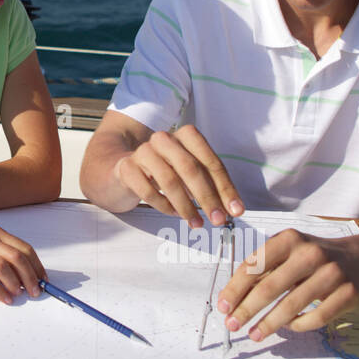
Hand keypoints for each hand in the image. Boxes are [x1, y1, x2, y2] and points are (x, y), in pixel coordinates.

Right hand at [0, 225, 45, 304]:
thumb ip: (1, 253)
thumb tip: (25, 275)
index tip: (43, 279)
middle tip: (35, 291)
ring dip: (16, 284)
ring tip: (20, 294)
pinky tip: (5, 298)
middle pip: (17, 257)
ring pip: (4, 267)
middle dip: (31, 276)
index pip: (24, 248)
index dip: (37, 265)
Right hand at [112, 124, 243, 227]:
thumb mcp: (187, 172)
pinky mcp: (127, 168)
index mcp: (185, 135)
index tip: (236, 209)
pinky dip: (164, 206)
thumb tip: (231, 208)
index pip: (210, 161)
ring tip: (196, 222)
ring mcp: (143, 152)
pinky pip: (148, 191)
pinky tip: (173, 213)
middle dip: (208, 197)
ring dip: (187, 206)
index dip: (225, 187)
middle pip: (190, 168)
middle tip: (218, 219)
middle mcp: (164, 139)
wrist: (122, 170)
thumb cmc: (162, 172)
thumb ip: (208, 184)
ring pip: (169, 180)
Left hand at [216, 229, 358, 341]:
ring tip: (254, 334)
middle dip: (247, 309)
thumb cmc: (313, 257)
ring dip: (268, 324)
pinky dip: (298, 325)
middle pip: (270, 287)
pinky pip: (316, 317)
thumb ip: (263, 270)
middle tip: (232, 325)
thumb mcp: (287, 252)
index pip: (255, 265)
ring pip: (291, 305)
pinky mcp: (347, 294)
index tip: (223, 306)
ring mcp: (331, 273)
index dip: (235, 288)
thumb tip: (232, 297)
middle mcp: (310, 253)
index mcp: (289, 239)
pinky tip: (287, 328)